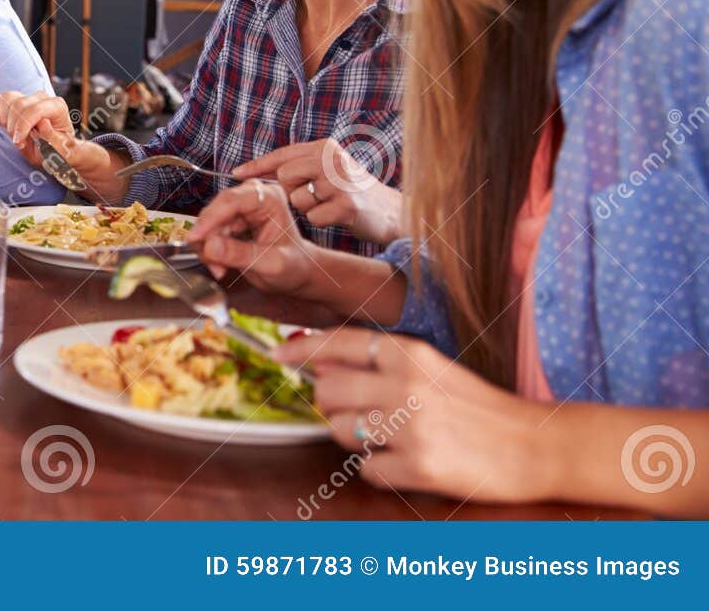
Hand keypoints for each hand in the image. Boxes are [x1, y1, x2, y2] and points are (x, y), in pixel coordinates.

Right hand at [0, 89, 125, 200]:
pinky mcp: (18, 106)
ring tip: (16, 137)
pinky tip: (7, 128)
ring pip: (7, 98)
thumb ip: (56, 144)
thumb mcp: (67, 159)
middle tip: (20, 144)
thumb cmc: (69, 159)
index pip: (36, 107)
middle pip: (17, 101)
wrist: (66, 158)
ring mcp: (31, 101)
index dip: (25, 123)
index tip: (19, 142)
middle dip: (14, 125)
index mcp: (59, 109)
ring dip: (6, 119)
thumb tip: (43, 127)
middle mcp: (45, 100)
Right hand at [187, 180, 326, 295]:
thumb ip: (241, 255)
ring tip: (220, 269)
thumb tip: (210, 246)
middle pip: (216, 210)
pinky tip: (220, 266)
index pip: (232, 200)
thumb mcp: (272, 264)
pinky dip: (209, 251)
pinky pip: (208, 233)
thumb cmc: (294, 266)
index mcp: (269, 199)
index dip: (211, 218)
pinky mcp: (230, 221)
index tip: (196, 237)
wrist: (297, 273)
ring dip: (208, 248)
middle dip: (209, 238)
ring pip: (208, 223)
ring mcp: (240, 208)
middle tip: (212, 264)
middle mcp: (252, 197)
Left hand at [234, 139, 404, 243]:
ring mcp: (340, 182)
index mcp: (325, 147)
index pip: (282, 154)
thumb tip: (261, 171)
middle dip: (292, 190)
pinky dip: (321, 221)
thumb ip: (301, 165)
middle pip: (284, 177)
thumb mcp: (329, 169)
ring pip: (297, 199)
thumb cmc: (353, 191)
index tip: (236, 173)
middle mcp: (331, 159)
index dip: (257, 165)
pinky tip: (337, 216)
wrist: (392, 212)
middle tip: (313, 194)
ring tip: (329, 204)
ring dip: (308, 207)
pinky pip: (313, 217)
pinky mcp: (346, 205)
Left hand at [275, 327, 544, 502]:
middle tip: (359, 412)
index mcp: (409, 353)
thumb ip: (373, 362)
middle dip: (332, 405)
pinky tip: (407, 461)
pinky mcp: (419, 467)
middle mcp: (406, 385)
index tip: (279, 354)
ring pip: (341, 432)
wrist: (534, 446)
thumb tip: (314, 358)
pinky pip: (367, 470)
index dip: (301, 349)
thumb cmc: (474, 405)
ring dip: (356, 439)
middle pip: (327, 392)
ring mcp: (412, 427)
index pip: (338, 342)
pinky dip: (380, 471)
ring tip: (391, 437)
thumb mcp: (428, 368)